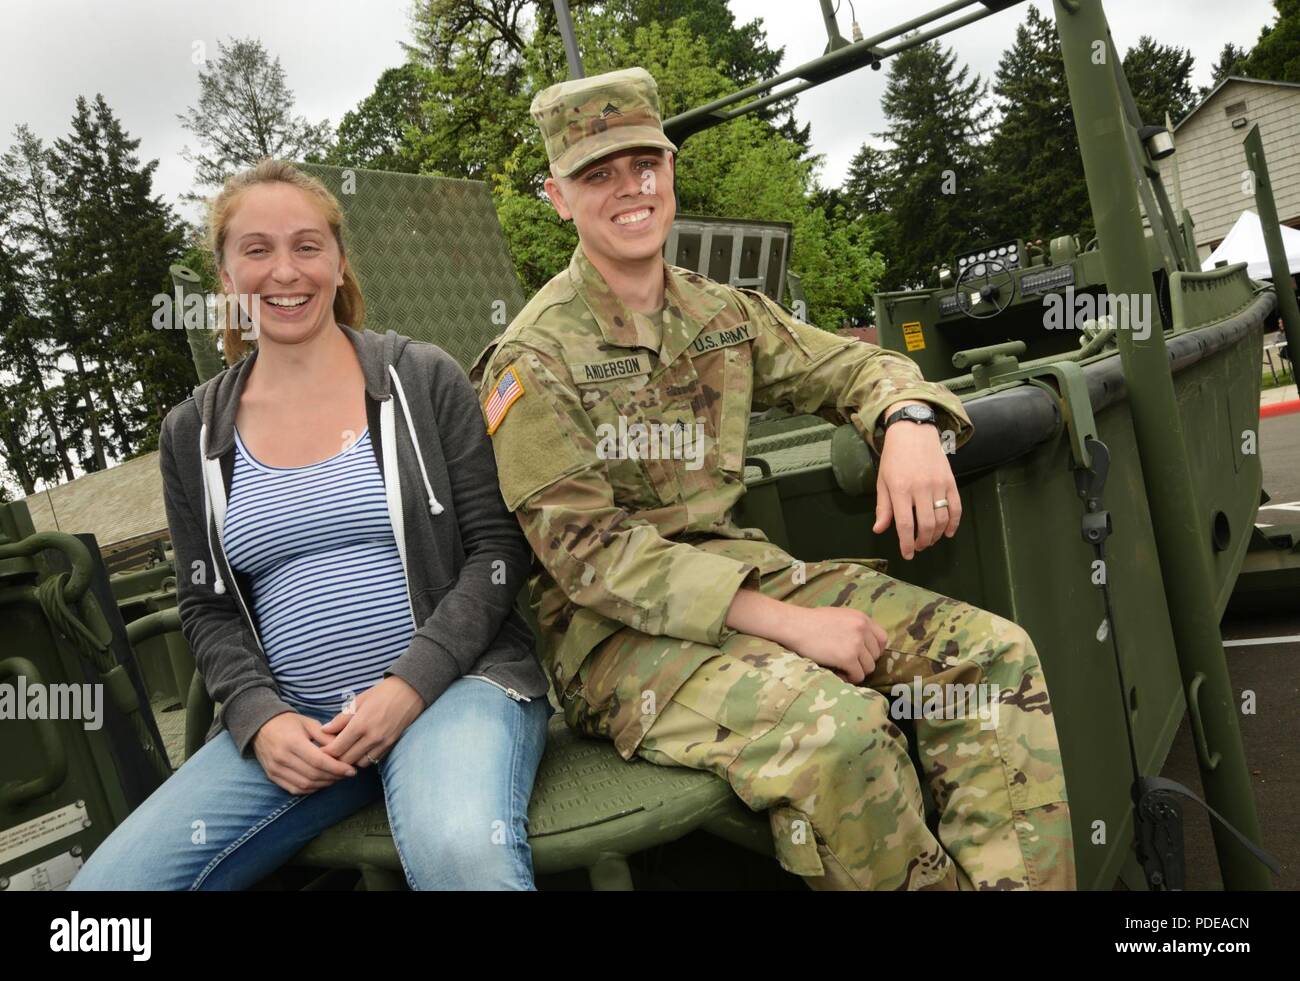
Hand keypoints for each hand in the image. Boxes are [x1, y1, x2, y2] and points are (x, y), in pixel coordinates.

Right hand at [252, 712, 357, 795]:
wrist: (260, 726)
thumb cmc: (287, 722)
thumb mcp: (308, 723)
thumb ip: (326, 736)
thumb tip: (344, 748)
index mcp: (292, 742)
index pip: (319, 761)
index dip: (337, 768)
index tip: (352, 770)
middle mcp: (282, 758)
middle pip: (313, 775)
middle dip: (334, 777)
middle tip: (347, 774)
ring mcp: (275, 769)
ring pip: (305, 785)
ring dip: (324, 784)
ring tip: (337, 777)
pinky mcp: (272, 776)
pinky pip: (295, 789)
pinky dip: (311, 789)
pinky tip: (322, 782)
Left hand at [317, 677, 425, 768]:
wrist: (410, 692)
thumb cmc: (382, 693)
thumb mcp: (358, 701)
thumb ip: (340, 718)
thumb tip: (324, 731)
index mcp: (360, 724)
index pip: (336, 748)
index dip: (325, 752)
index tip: (319, 749)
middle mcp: (372, 737)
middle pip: (346, 760)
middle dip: (335, 758)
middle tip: (329, 753)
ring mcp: (382, 743)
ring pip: (359, 764)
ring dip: (350, 760)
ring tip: (344, 752)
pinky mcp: (390, 745)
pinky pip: (373, 760)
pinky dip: (363, 758)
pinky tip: (359, 750)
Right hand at [779, 605, 887, 684]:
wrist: (795, 626)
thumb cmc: (811, 621)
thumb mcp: (839, 616)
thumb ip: (854, 626)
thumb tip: (864, 643)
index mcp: (862, 618)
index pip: (882, 639)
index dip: (875, 650)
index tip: (864, 655)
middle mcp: (862, 629)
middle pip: (876, 655)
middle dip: (864, 661)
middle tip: (849, 663)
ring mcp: (856, 644)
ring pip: (869, 667)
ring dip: (857, 671)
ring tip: (843, 669)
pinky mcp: (847, 658)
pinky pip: (858, 675)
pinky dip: (850, 678)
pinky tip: (839, 673)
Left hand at [872, 402, 961, 558]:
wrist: (913, 432)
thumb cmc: (894, 458)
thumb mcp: (882, 481)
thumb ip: (883, 507)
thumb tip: (879, 529)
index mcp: (900, 489)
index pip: (904, 524)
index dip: (906, 543)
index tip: (907, 554)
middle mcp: (920, 488)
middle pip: (926, 525)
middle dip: (922, 542)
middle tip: (918, 547)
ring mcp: (938, 484)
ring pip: (942, 519)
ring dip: (936, 535)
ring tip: (929, 540)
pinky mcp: (950, 481)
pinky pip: (956, 507)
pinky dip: (954, 523)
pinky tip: (947, 532)